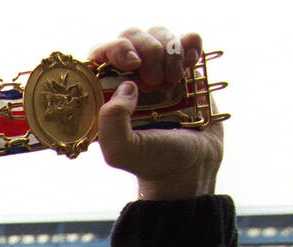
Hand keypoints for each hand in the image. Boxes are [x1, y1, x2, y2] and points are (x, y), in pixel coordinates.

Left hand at [88, 27, 223, 200]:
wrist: (192, 165)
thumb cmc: (152, 160)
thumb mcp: (121, 151)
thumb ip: (111, 122)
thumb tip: (127, 85)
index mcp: (106, 93)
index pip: (100, 54)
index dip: (113, 49)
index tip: (131, 64)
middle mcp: (130, 77)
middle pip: (131, 37)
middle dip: (146, 51)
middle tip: (155, 83)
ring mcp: (158, 70)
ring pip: (159, 34)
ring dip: (169, 52)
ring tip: (174, 81)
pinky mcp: (185, 68)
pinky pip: (187, 39)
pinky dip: (190, 46)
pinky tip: (190, 67)